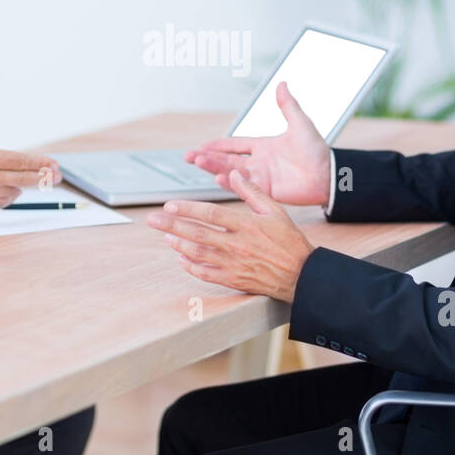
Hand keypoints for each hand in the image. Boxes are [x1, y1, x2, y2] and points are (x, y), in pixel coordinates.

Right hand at [0, 98, 60, 211]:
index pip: (22, 161)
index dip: (41, 163)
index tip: (54, 164)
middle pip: (26, 179)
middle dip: (45, 178)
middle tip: (57, 176)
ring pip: (16, 191)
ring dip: (27, 186)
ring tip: (38, 181)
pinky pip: (3, 202)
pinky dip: (10, 195)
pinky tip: (13, 189)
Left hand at [147, 170, 313, 301]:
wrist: (302, 274)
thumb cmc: (290, 242)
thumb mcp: (275, 211)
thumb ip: (252, 192)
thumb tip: (234, 175)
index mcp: (246, 225)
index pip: (210, 214)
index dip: (187, 209)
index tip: (170, 205)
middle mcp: (237, 244)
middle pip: (197, 233)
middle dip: (171, 225)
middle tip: (152, 220)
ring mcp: (234, 264)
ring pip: (198, 253)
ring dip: (178, 245)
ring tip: (165, 236)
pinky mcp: (234, 280)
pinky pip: (207, 274)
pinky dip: (191, 267)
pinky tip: (181, 260)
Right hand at [186, 82, 329, 205]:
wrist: (329, 174)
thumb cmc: (317, 150)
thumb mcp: (300, 123)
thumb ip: (288, 105)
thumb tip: (282, 83)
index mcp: (264, 146)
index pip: (235, 145)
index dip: (218, 145)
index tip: (201, 146)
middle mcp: (259, 162)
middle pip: (227, 160)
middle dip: (207, 158)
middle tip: (189, 156)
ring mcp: (261, 177)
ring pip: (231, 172)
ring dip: (214, 167)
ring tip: (198, 162)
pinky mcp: (266, 190)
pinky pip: (245, 186)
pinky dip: (232, 183)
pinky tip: (219, 178)